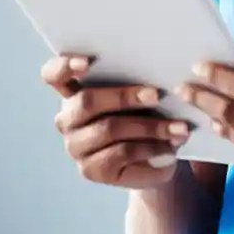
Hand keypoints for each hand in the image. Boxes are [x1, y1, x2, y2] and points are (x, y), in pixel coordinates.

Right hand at [40, 54, 192, 189]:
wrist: (159, 158)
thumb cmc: (150, 115)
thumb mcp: (145, 95)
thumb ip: (140, 80)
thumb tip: (159, 69)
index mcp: (75, 92)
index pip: (54, 75)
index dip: (64, 67)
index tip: (85, 63)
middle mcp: (68, 119)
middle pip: (86, 102)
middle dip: (123, 96)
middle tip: (156, 95)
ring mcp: (77, 147)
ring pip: (110, 128)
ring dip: (150, 126)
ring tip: (179, 127)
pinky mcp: (92, 170)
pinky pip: (122, 153)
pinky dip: (152, 147)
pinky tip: (172, 146)